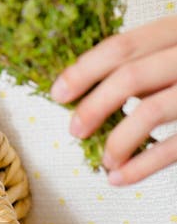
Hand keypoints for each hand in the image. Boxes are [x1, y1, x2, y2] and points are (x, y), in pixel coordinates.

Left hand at [50, 16, 176, 184]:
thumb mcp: (174, 50)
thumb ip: (146, 63)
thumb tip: (90, 91)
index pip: (121, 46)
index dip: (84, 69)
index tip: (58, 93)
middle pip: (131, 76)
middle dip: (94, 105)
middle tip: (73, 129)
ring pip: (151, 111)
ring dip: (118, 141)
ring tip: (103, 160)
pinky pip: (176, 146)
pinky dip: (143, 165)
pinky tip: (120, 178)